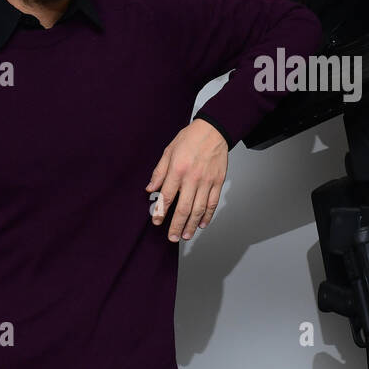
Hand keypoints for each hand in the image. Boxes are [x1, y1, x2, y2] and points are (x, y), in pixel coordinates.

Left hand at [145, 118, 228, 241]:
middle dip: (176, 225)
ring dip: (191, 225)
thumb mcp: (168, 151)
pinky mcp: (218, 182)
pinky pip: (212, 203)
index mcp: (178, 170)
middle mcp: (192, 178)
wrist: (214, 131)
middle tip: (172, 237)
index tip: (156, 221)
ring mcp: (207, 182)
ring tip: (185, 235)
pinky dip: (208, 216)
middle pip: (183, 208)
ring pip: (199, 209)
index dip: (160, 211)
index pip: (167, 196)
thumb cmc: (190, 138)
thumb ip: (159, 172)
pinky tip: (202, 224)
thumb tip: (150, 189)